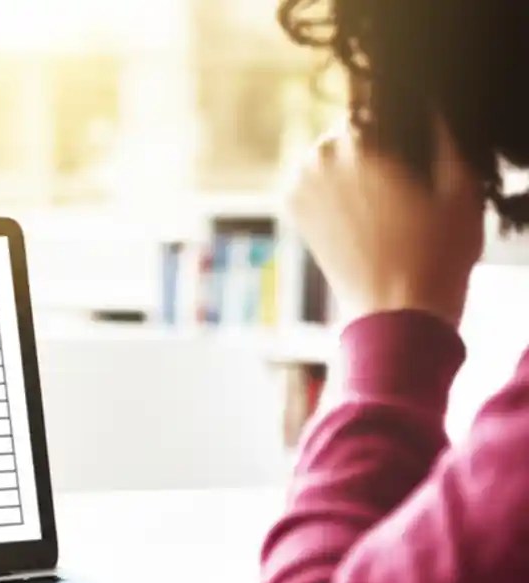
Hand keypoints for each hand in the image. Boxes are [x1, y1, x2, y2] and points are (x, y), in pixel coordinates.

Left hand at [284, 119, 485, 326]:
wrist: (396, 311)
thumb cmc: (437, 254)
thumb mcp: (461, 188)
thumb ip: (445, 136)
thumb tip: (433, 104)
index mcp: (360, 143)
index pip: (374, 101)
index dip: (397, 115)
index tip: (412, 137)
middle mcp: (320, 158)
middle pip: (347, 127)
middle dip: (371, 140)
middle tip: (400, 172)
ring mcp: (300, 185)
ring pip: (327, 151)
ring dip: (348, 160)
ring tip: (382, 193)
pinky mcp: (293, 208)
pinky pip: (310, 176)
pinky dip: (328, 182)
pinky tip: (359, 205)